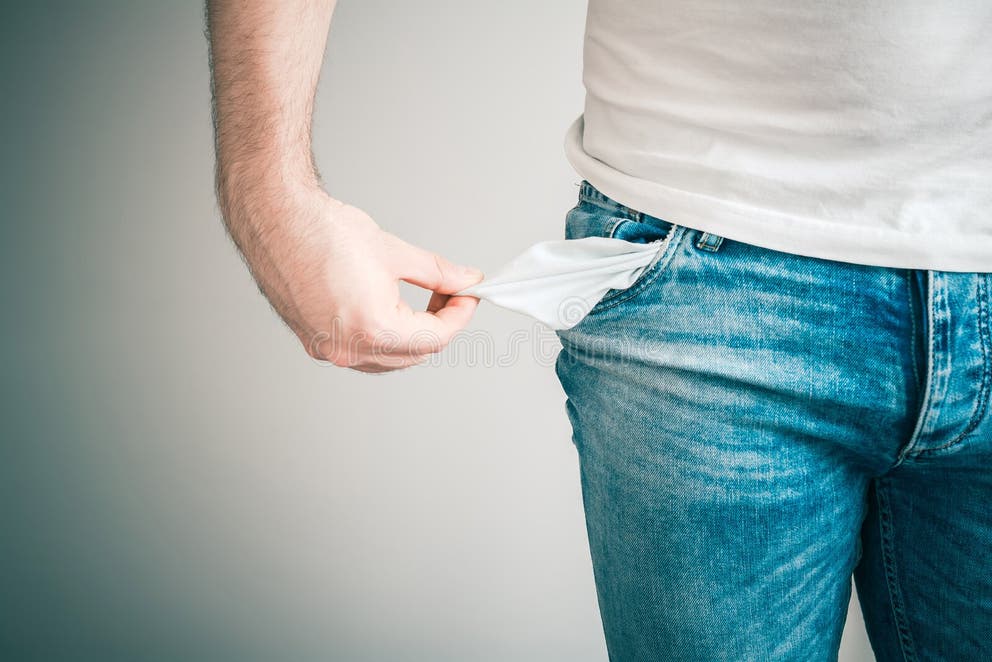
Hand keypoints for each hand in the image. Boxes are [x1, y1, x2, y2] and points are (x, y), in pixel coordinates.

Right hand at [229, 186, 483, 372]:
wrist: (276, 220)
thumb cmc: (323, 232)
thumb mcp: (395, 252)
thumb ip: (437, 273)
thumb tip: (465, 281)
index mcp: (374, 329)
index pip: (436, 338)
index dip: (460, 316)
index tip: (468, 296)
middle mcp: (348, 348)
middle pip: (415, 354)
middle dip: (439, 326)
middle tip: (449, 294)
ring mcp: (329, 349)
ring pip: (389, 360)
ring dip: (412, 336)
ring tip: (423, 300)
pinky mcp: (315, 342)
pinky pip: (362, 354)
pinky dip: (384, 339)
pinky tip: (391, 309)